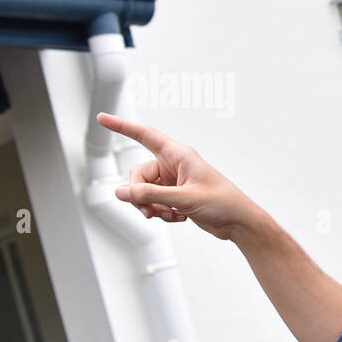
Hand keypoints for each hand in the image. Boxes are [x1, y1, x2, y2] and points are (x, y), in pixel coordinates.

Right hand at [96, 111, 254, 240]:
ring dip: (152, 207)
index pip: (144, 135)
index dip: (122, 126)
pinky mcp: (175, 196)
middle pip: (138, 175)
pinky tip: (179, 217)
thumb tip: (122, 192)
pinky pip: (154, 202)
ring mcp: (173, 181)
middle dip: (141, 195)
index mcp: (178, 155)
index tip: (102, 118)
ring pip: (144, 192)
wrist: (239, 223)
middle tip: (151, 210)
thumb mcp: (184, 198)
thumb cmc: (223, 203)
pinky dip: (161, 212)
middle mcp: (173, 165)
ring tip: (170, 215)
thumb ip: (151, 195)